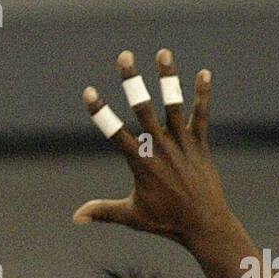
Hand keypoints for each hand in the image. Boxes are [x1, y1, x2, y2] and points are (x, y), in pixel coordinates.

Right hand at [74, 49, 234, 245]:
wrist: (203, 224)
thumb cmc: (165, 221)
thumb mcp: (130, 216)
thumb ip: (102, 211)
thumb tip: (75, 218)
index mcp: (140, 162)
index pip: (114, 132)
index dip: (100, 111)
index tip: (89, 92)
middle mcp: (160, 147)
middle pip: (143, 107)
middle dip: (132, 80)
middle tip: (125, 56)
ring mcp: (181, 144)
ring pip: (173, 104)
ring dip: (167, 78)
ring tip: (163, 53)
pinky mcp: (200, 144)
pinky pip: (201, 115)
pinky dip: (202, 95)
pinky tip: (204, 74)